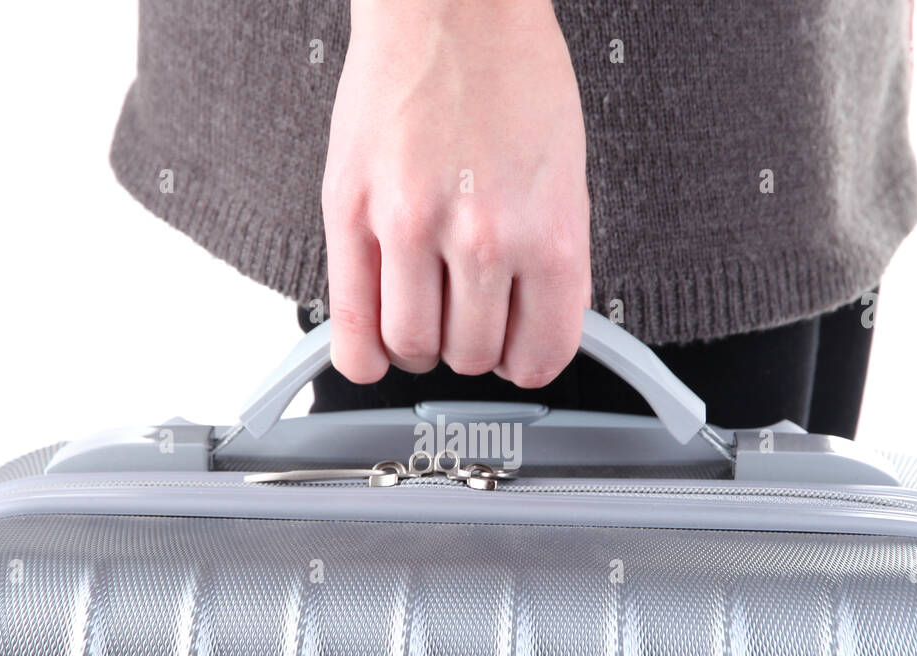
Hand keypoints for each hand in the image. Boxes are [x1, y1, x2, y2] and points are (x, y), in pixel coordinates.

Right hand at [322, 0, 590, 386]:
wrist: (453, 4)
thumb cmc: (511, 75)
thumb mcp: (564, 175)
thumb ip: (547, 260)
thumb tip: (527, 324)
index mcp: (551, 233)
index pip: (541, 355)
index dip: (524, 360)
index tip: (513, 350)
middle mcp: (485, 239)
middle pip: (471, 356)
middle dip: (468, 345)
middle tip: (463, 314)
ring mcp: (412, 228)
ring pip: (413, 349)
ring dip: (418, 344)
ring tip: (420, 310)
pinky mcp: (353, 213)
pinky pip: (352, 330)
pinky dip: (363, 357)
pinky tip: (373, 348)